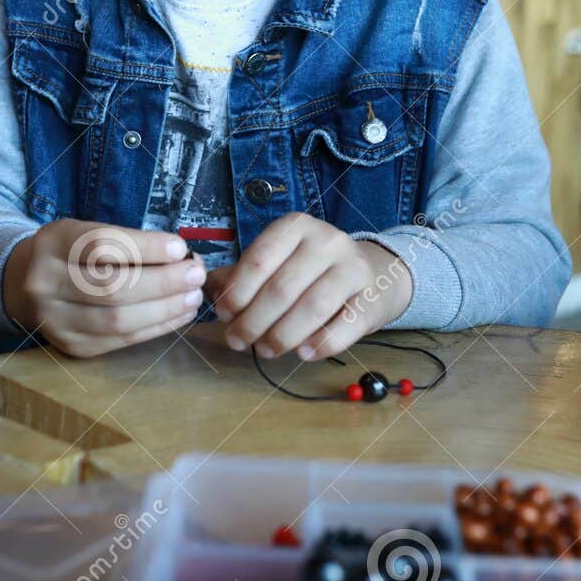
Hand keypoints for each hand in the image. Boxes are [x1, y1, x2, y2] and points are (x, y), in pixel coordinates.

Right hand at [3, 219, 205, 357]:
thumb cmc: (68, 253)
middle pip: (111, 287)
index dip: (145, 248)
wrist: (23, 284)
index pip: (100, 245)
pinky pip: (120, 341)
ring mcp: (56, 320)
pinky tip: (177, 316)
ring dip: (164, 309)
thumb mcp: (84, 232)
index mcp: (52, 244)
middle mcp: (46, 283)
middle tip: (196, 274)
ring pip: (117, 320)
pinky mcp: (71, 346)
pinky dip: (155, 328)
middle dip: (162, 282)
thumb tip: (180, 256)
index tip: (179, 248)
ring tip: (192, 297)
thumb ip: (125, 242)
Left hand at [205, 214, 413, 360]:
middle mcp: (327, 240)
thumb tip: (208, 292)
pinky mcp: (372, 298)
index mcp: (295, 226)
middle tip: (237, 342)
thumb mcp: (277, 262)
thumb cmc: (311, 271)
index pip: (258, 261)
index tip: (224, 316)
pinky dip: (322, 344)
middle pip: (281, 288)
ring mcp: (354, 268)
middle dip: (253, 321)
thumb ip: (241, 275)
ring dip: (282, 336)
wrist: (373, 275)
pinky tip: (303, 354)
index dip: (236, 293)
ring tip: (265, 351)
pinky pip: (346, 326)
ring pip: (312, 308)